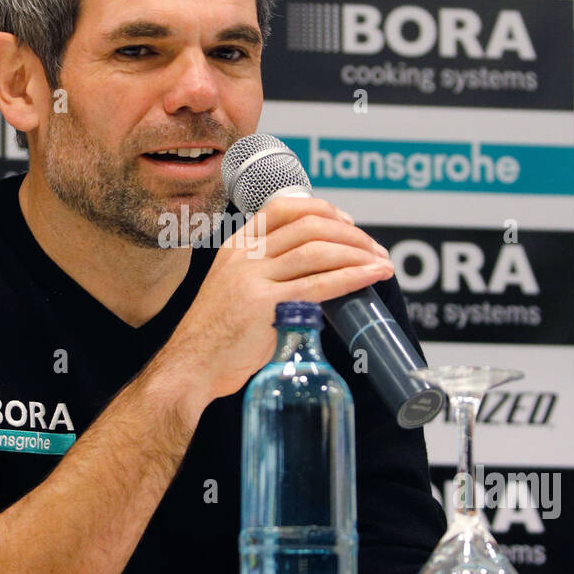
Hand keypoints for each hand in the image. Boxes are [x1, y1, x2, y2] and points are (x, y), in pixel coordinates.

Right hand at [158, 196, 392, 412]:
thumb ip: (267, 274)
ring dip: (359, 253)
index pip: (284, 207)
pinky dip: (352, 276)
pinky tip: (372, 276)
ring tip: (382, 263)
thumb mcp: (235, 288)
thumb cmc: (217, 336)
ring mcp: (254, 278)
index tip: (348, 223)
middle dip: (352, 235)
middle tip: (375, 249)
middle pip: (309, 226)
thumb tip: (317, 273)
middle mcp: (244, 255)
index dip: (323, 209)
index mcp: (236, 246)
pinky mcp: (266, 305)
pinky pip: (319, 283)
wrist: (191, 365)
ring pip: (318, 251)